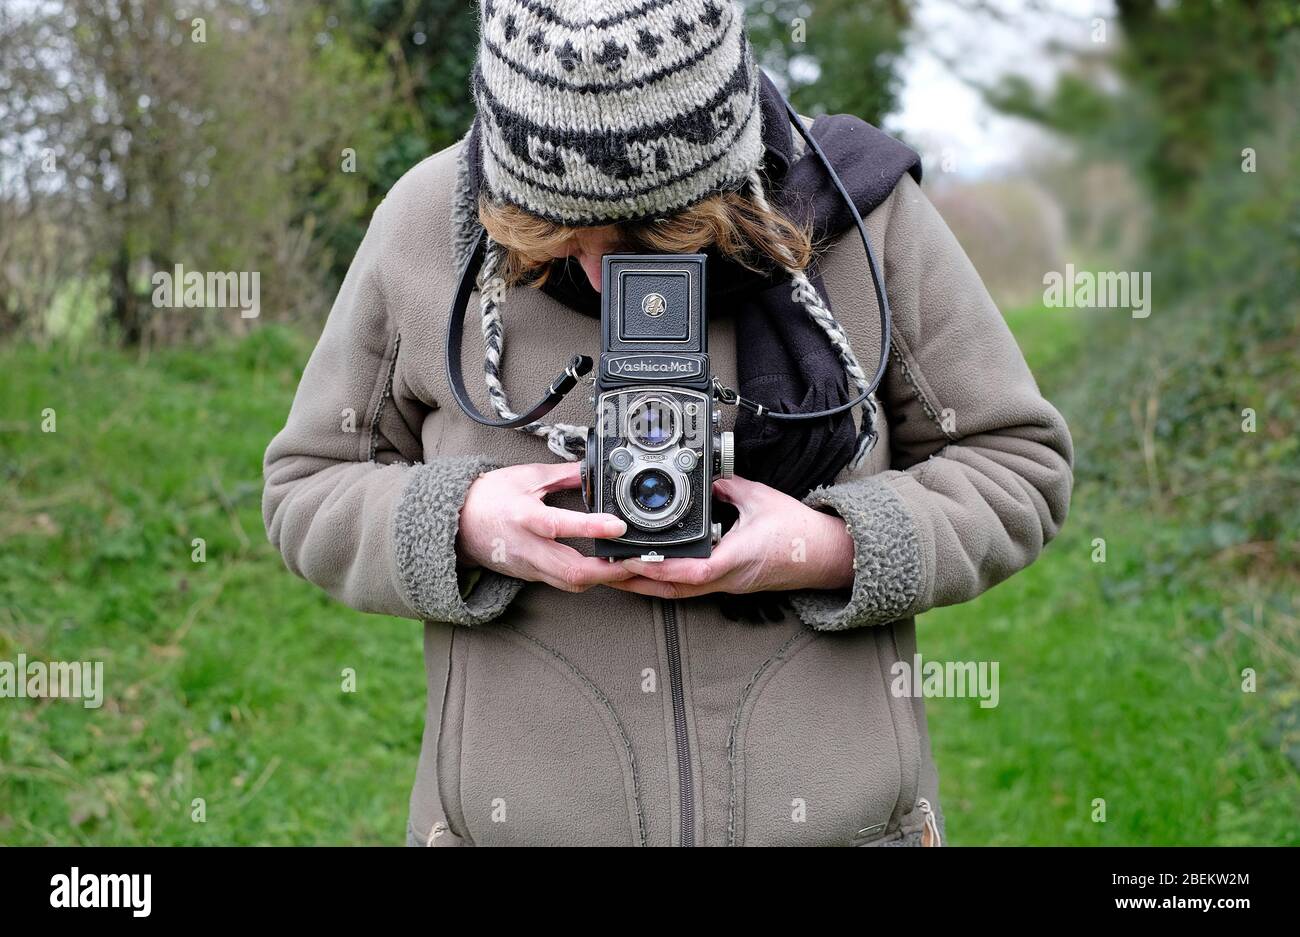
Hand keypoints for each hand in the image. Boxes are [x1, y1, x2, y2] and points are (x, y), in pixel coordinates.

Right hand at [456, 462, 635, 592]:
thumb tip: (595, 467)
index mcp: (523, 516)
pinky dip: (593, 581)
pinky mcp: (534, 576)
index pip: (558, 525)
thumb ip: (565, 474)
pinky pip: (567, 583)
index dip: (589, 528)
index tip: (618, 525)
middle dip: (608, 571)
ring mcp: (530, 566)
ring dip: (606, 580)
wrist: (458, 524)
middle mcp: (527, 547)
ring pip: (571, 582)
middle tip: (639, 563)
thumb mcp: (527, 476)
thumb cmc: (490, 497)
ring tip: (636, 571)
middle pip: (569, 569)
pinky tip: (616, 576)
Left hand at [610, 475, 855, 599]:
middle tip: (607, 571)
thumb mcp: (760, 497)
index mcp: (736, 558)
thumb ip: (729, 485)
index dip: (659, 568)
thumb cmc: (799, 532)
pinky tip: (650, 574)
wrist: (826, 555)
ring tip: (617, 574)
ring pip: (679, 593)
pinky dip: (666, 581)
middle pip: (674, 590)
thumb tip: (707, 476)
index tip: (632, 560)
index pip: (691, 571)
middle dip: (637, 582)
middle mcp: (727, 578)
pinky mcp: (729, 583)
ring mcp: (727, 584)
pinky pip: (690, 587)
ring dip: (647, 585)